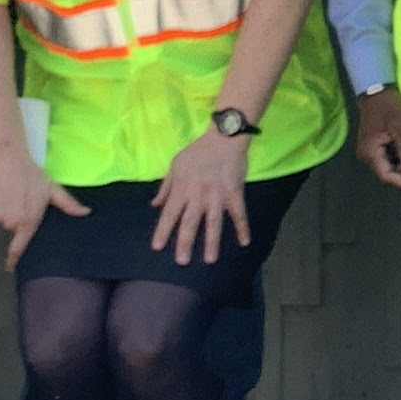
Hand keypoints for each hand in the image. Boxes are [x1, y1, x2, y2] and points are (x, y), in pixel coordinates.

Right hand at [0, 142, 89, 268]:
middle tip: (18, 196)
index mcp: (27, 220)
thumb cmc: (31, 173)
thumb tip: (86, 213)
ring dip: (0, 206)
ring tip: (7, 190)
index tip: (10, 266)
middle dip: (14, 214)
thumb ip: (68, 204)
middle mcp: (9, 221)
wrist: (6, 156)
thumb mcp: (51, 188)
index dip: (14, 257)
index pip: (20, 245)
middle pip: (10, 224)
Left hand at [151, 130, 253, 267]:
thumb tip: (155, 206)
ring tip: (210, 259)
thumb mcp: (175, 165)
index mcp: (182, 188)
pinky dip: (243, 227)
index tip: (157, 247)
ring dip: (212, 241)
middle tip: (181, 262)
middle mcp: (198, 195)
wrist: (223, 138)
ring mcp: (217, 196)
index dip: (163, 231)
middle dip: (185, 243)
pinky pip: (239, 213)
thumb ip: (165, 187)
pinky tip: (245, 242)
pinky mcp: (235, 193)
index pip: (169, 214)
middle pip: (190, 223)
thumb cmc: (197, 152)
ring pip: (213, 222)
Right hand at [356, 87, 400, 193]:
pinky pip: (385, 160)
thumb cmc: (388, 105)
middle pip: (386, 174)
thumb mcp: (400, 124)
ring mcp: (368, 151)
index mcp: (370, 151)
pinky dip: (397, 162)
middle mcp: (366, 155)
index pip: (387, 175)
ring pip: (386, 168)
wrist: (376, 90)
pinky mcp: (372, 146)